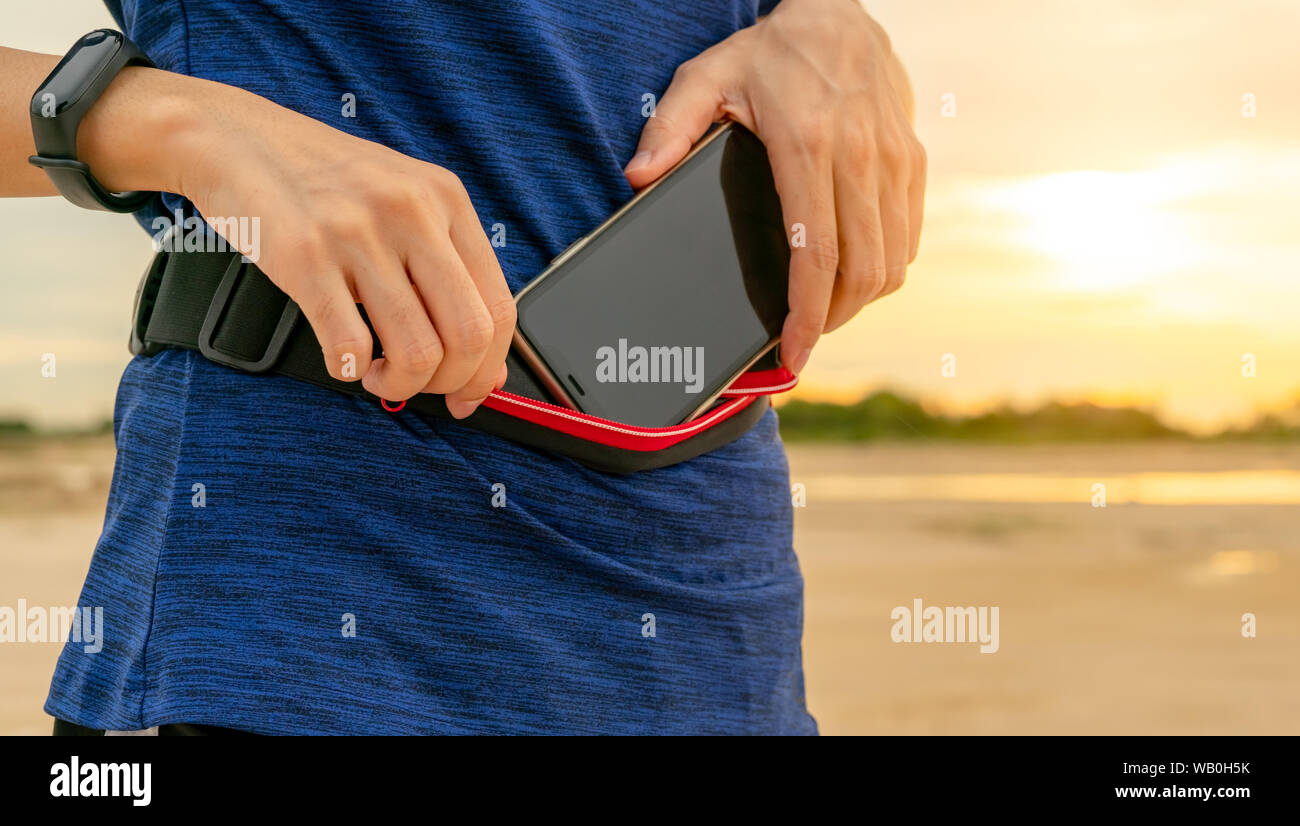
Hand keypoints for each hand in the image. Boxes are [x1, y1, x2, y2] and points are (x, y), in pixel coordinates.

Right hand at [100, 75, 513, 416]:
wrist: (234, 137)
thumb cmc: (322, 179)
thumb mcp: (402, 199)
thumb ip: (445, 267)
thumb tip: (482, 360)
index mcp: (447, 200)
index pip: (500, 308)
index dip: (490, 367)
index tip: (469, 392)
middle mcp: (412, 212)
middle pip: (468, 335)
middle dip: (449, 382)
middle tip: (420, 388)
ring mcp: (359, 232)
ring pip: (416, 351)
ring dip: (398, 385)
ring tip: (376, 374)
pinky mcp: (305, 256)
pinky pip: (348, 345)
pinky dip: (349, 370)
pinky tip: (342, 359)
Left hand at [624, 0, 925, 374]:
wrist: (837, 12)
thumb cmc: (768, 53)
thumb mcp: (706, 77)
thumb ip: (669, 128)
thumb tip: (639, 177)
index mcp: (807, 143)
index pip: (816, 251)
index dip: (809, 313)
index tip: (797, 349)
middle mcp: (860, 154)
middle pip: (861, 268)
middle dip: (834, 319)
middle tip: (805, 340)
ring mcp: (894, 158)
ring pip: (892, 259)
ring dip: (861, 300)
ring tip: (826, 315)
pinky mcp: (913, 160)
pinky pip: (909, 235)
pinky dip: (885, 268)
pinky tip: (854, 277)